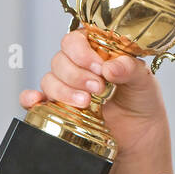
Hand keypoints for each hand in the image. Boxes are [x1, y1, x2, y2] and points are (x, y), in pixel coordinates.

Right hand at [20, 28, 169, 159]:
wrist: (141, 133)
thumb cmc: (142, 100)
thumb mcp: (143, 80)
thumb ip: (130, 68)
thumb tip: (110, 67)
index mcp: (95, 50)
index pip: (75, 40)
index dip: (82, 52)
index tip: (99, 67)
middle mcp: (77, 66)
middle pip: (59, 60)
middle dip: (77, 75)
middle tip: (98, 88)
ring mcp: (66, 87)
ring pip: (49, 80)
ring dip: (64, 91)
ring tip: (86, 103)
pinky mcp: (58, 108)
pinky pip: (34, 100)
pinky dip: (31, 99)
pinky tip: (36, 101)